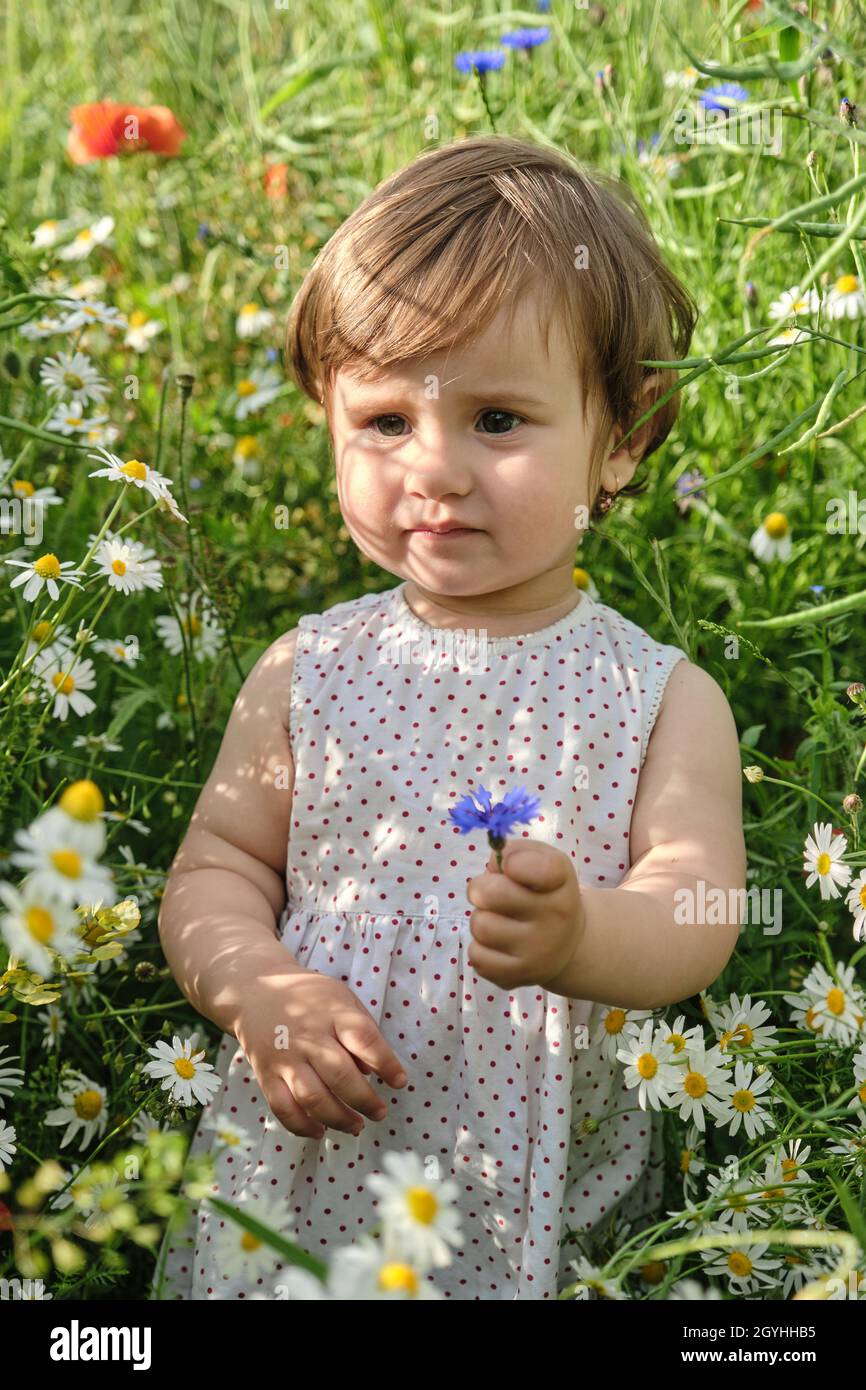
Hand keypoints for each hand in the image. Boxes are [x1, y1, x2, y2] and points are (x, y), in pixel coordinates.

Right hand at [235, 970, 407, 1139]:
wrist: (255, 990)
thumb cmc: (308, 996)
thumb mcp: (340, 997)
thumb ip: (360, 1030)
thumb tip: (371, 1072)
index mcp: (333, 1013)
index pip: (364, 1040)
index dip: (386, 1064)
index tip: (400, 1082)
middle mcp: (309, 1037)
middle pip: (340, 1075)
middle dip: (364, 1100)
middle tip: (380, 1113)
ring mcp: (285, 1058)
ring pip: (313, 1098)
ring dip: (338, 1118)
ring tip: (356, 1126)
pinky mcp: (266, 1076)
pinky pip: (283, 1108)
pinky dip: (301, 1126)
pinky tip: (319, 1131)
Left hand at [465, 837, 584, 990]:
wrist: (569, 945)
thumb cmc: (546, 893)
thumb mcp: (544, 862)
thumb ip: (517, 852)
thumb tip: (494, 864)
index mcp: (561, 881)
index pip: (539, 867)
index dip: (513, 861)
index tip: (509, 867)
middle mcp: (555, 917)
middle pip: (490, 894)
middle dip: (480, 889)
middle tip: (489, 893)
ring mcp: (537, 950)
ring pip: (480, 926)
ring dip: (481, 919)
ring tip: (499, 920)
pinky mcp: (519, 976)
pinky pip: (476, 956)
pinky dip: (480, 948)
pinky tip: (499, 945)